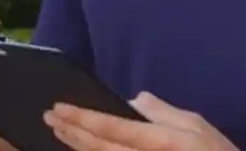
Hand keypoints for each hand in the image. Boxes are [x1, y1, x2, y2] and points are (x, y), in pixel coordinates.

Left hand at [44, 92, 237, 150]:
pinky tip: (81, 150)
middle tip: (49, 116)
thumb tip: (133, 99)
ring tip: (59, 130)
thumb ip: (162, 111)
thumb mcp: (196, 125)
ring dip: (77, 147)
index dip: (82, 118)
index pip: (112, 128)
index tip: (59, 107)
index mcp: (162, 140)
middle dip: (71, 132)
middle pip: (99, 148)